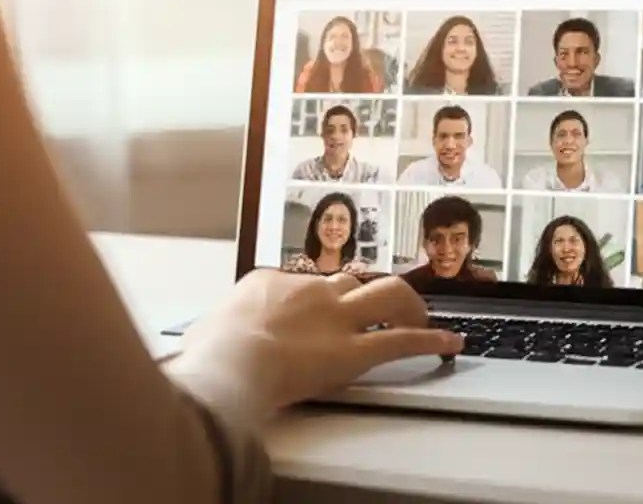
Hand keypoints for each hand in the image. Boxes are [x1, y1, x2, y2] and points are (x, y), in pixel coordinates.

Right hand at [163, 269, 462, 426]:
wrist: (228, 364)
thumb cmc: (208, 354)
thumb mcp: (202, 334)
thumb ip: (211, 336)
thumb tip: (193, 349)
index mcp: (270, 284)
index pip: (307, 283)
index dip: (322, 298)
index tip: (323, 310)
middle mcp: (310, 292)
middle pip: (354, 280)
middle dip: (375, 292)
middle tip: (389, 306)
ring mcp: (336, 318)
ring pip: (389, 296)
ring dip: (410, 307)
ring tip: (424, 319)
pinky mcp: (356, 351)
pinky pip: (402, 341)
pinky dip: (431, 341)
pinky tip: (449, 343)